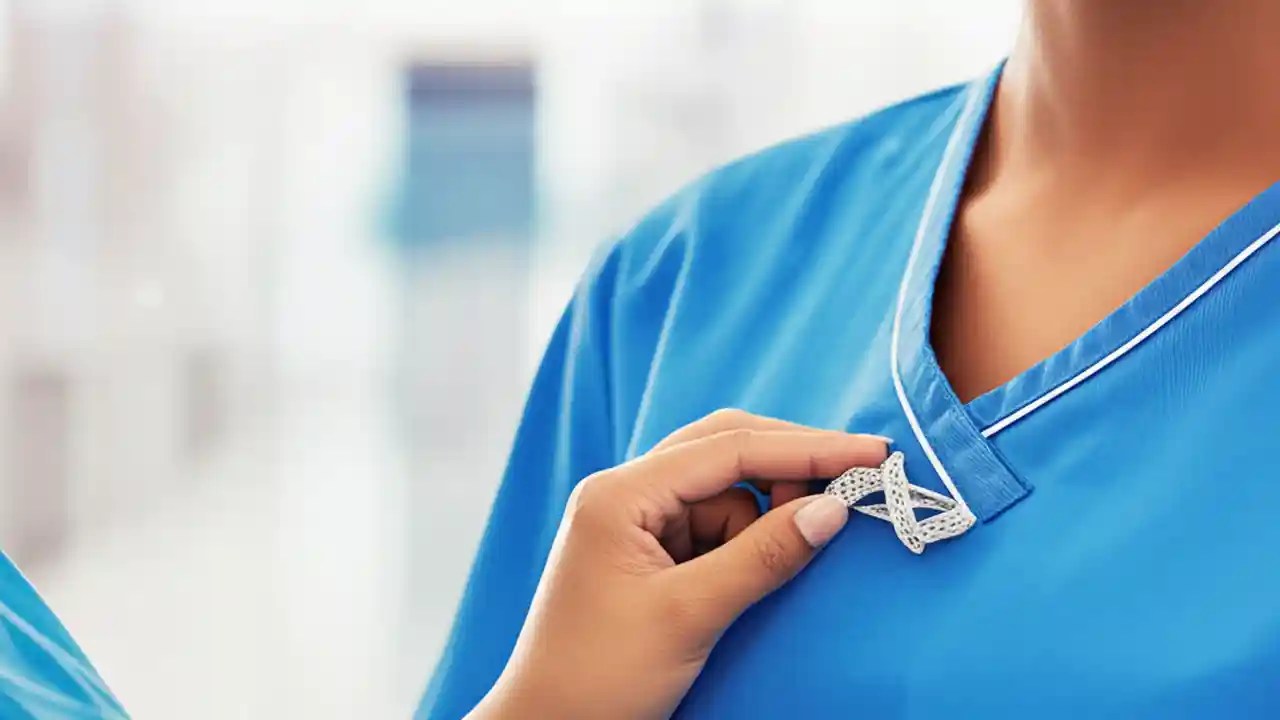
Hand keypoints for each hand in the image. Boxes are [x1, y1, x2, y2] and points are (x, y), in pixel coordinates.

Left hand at [469, 410, 887, 718]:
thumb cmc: (599, 677)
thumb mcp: (689, 615)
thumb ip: (763, 557)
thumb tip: (834, 509)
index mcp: (619, 494)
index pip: (728, 448)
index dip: (806, 447)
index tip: (872, 453)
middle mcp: (623, 493)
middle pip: (722, 450)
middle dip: (788, 464)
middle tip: (856, 478)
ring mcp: (633, 522)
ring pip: (722, 490)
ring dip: (765, 512)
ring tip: (795, 550)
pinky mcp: (646, 553)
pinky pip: (711, 526)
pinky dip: (746, 538)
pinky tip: (761, 565)